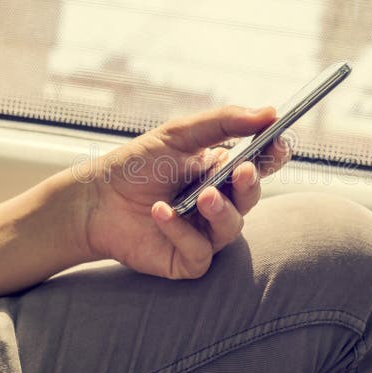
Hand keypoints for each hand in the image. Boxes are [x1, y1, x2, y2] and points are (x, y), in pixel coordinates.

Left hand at [73, 106, 291, 278]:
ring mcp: (204, 233)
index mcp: (221, 171)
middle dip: (250, 185)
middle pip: (251, 197)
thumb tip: (269, 112)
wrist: (94, 199)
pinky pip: (200, 253)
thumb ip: (223, 122)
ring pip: (231, 228)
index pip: (259, 165)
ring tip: (202, 195)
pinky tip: (161, 213)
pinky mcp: (186, 260)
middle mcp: (218, 204)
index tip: (278, 144)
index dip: (274, 156)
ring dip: (220, 211)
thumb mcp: (178, 135)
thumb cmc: (136, 166)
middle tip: (242, 171)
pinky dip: (182, 232)